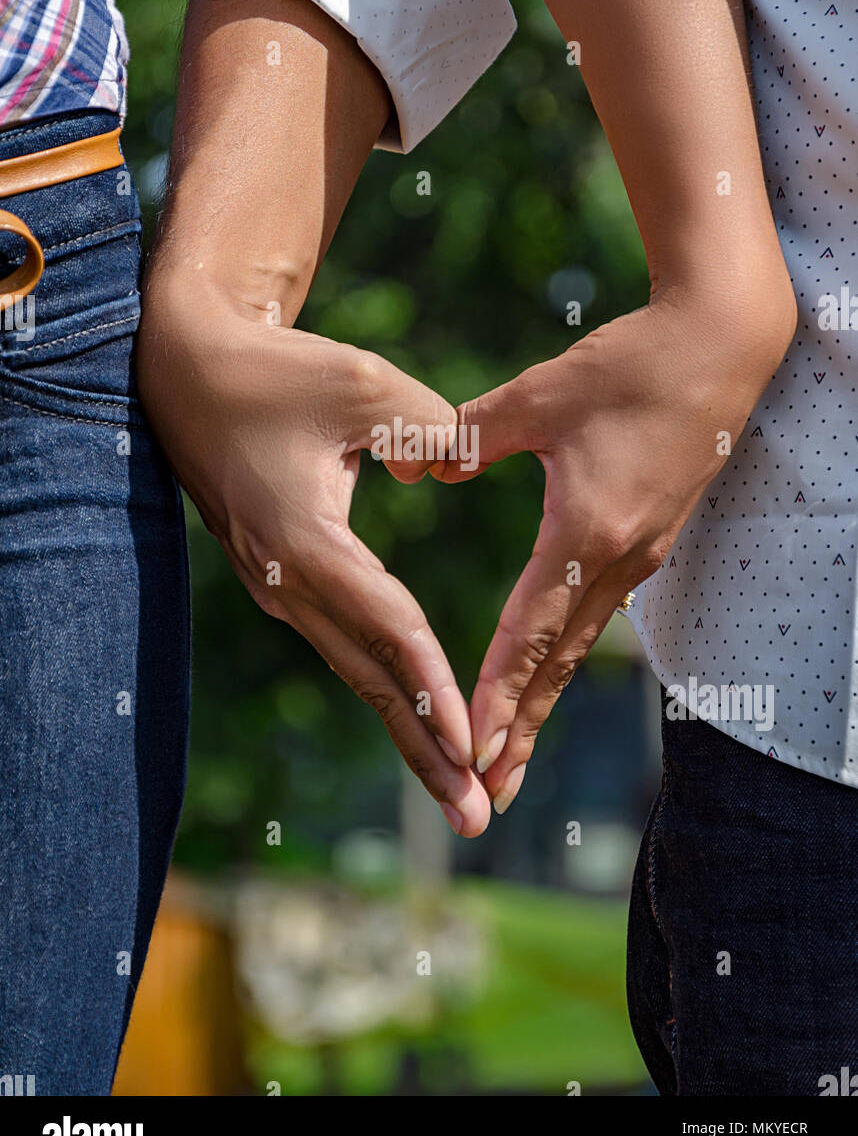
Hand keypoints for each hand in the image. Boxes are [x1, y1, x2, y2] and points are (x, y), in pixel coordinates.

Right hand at [136, 278, 490, 836]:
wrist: (187, 374)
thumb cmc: (274, 372)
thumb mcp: (362, 385)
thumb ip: (429, 429)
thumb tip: (457, 466)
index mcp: (305, 544)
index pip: (387, 625)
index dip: (433, 686)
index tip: (472, 745)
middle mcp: (287, 584)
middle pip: (370, 679)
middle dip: (424, 751)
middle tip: (475, 820)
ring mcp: (279, 591)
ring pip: (357, 673)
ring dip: (409, 734)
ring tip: (457, 796)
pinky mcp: (282, 584)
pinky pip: (344, 648)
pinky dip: (387, 690)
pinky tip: (419, 725)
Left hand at [430, 288, 795, 813]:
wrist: (721, 346)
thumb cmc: (628, 365)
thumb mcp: (539, 394)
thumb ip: (469, 435)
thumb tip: (413, 467)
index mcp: (584, 531)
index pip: (530, 632)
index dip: (498, 694)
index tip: (472, 747)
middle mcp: (618, 558)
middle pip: (560, 661)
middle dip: (524, 728)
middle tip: (490, 789)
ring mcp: (641, 554)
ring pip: (582, 644)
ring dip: (545, 699)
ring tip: (516, 749)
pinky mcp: (652, 539)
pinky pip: (600, 612)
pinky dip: (567, 653)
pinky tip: (548, 669)